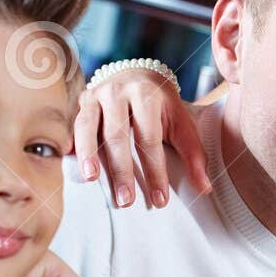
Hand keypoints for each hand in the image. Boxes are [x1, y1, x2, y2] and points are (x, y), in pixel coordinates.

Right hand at [74, 67, 208, 209]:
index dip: (155, 171)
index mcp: (148, 95)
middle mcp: (119, 92)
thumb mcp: (182, 123)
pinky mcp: (82, 101)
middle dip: (121, 170)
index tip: (159, 200)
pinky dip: (73, 142)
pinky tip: (70, 160)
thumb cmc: (162, 106)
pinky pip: (74, 124)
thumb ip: (194, 155)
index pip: (150, 138)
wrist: (138, 75)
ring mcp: (97, 94)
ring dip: (89, 154)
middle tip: (125, 201)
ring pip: (89, 127)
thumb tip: (204, 188)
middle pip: (118, 135)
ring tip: (91, 179)